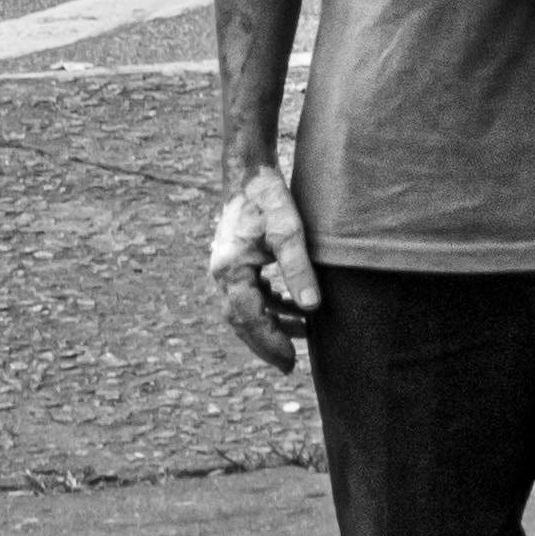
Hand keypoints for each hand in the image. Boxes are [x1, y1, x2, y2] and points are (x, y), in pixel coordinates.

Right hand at [208, 162, 319, 371]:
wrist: (249, 170)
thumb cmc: (269, 197)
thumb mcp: (289, 232)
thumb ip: (299, 270)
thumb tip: (312, 309)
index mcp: (231, 271)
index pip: (249, 320)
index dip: (270, 344)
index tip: (290, 363)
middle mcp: (222, 273)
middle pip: (241, 321)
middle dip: (265, 343)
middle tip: (290, 365)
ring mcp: (226, 267)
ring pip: (244, 308)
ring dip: (269, 323)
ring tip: (300, 335)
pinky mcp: (234, 260)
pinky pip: (248, 292)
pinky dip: (268, 304)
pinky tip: (291, 307)